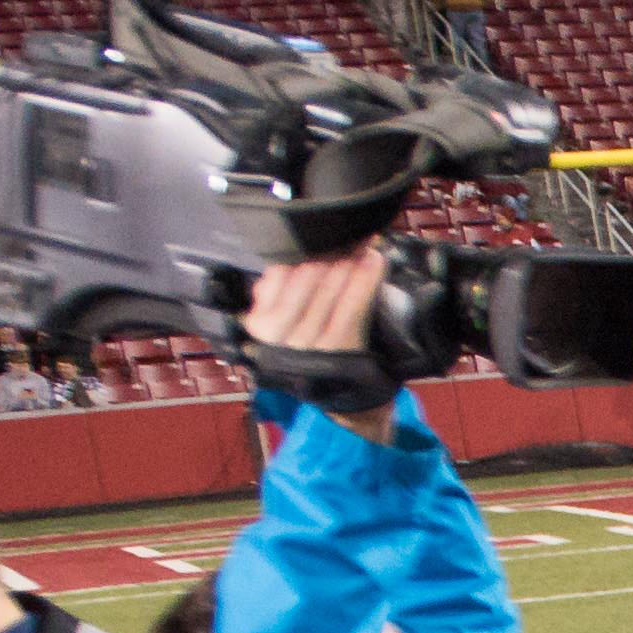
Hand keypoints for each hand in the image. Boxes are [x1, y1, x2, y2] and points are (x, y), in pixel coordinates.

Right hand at [238, 241, 396, 432]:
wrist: (346, 404)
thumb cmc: (318, 357)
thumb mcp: (285, 326)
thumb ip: (277, 294)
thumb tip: (282, 253)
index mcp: (259, 325)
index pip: (277, 276)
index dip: (300, 248)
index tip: (319, 228)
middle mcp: (277, 338)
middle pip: (302, 279)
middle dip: (327, 249)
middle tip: (348, 228)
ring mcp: (308, 346)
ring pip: (327, 290)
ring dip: (348, 260)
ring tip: (362, 240)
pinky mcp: (339, 351)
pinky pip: (351, 306)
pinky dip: (364, 280)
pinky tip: (373, 261)